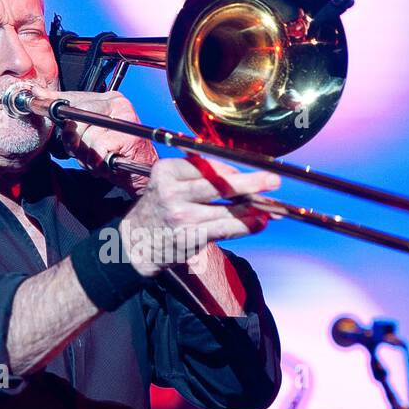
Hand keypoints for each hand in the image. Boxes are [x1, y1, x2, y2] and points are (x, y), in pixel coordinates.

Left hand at [31, 88, 158, 194]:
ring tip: (97, 158)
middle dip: (74, 139)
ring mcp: (125, 118)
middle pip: (77, 117)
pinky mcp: (128, 136)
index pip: (74, 96)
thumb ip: (66, 116)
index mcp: (108, 98)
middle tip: (82, 150)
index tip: (37, 101)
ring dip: (86, 155)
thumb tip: (39, 94)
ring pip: (86, 136)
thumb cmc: (112, 153)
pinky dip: (97, 160)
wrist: (138, 172)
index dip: (54, 103)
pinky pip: (98, 148)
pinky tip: (105, 163)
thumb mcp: (86, 132)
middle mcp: (118, 103)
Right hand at [120, 156, 279, 276]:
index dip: (232, 170)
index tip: (249, 170)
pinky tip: (259, 222)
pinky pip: (226, 229)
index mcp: (167, 171)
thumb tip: (239, 174)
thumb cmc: (159, 209)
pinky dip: (246, 225)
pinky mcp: (191, 236)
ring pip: (228, 209)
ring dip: (254, 208)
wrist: (135, 243)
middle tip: (273, 180)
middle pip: (220, 184)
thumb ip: (196, 174)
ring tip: (273, 208)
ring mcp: (182, 215)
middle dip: (251, 182)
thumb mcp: (167, 182)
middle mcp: (172, 191)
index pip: (207, 165)